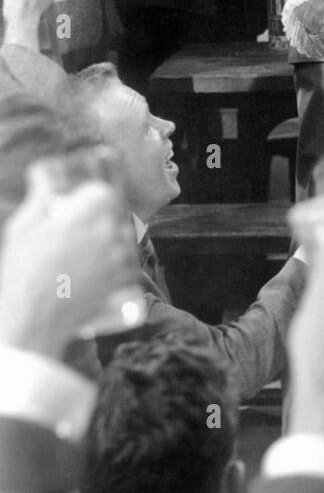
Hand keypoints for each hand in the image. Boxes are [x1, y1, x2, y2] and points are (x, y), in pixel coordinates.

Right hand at [0, 163, 137, 357]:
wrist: (31, 320)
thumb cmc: (22, 272)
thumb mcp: (22, 227)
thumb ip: (39, 196)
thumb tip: (42, 172)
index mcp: (86, 212)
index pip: (104, 192)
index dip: (94, 196)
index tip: (82, 204)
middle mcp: (109, 230)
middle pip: (116, 213)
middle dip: (103, 217)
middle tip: (82, 229)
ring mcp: (119, 256)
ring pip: (126, 237)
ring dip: (114, 238)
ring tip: (91, 249)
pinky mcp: (122, 280)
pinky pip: (131, 263)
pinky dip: (122, 263)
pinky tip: (103, 268)